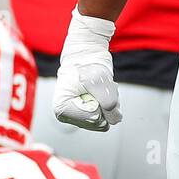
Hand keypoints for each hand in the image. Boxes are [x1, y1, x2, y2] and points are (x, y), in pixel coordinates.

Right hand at [53, 9, 122, 131]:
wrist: (84, 56)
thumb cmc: (88, 65)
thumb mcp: (101, 82)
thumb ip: (110, 105)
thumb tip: (116, 120)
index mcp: (62, 109)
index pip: (93, 118)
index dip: (101, 102)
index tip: (94, 87)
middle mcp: (66, 116)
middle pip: (99, 122)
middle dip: (106, 104)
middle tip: (100, 86)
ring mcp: (76, 115)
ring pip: (104, 120)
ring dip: (108, 103)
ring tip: (100, 87)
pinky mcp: (84, 113)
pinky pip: (104, 116)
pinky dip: (108, 103)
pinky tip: (101, 92)